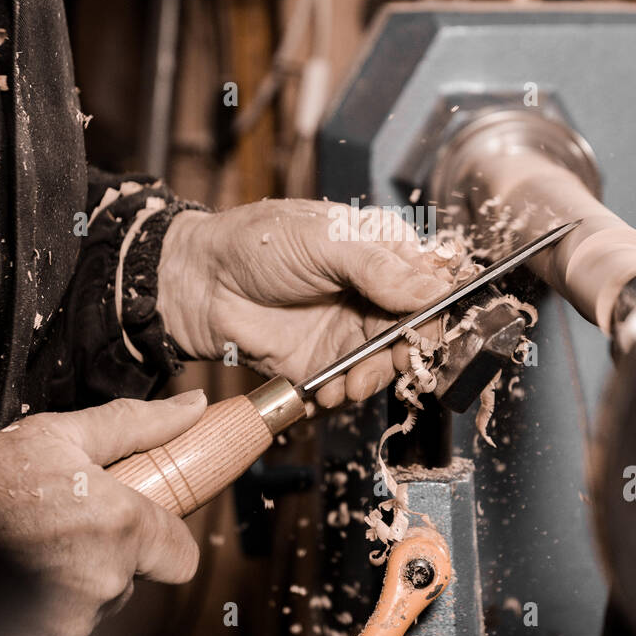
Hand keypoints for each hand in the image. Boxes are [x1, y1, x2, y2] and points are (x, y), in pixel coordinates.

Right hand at [0, 390, 206, 635]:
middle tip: (61, 531)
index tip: (129, 528)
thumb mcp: (60, 435)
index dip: (157, 540)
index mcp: (121, 527)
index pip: (180, 556)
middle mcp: (104, 581)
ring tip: (31, 552)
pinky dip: (44, 612)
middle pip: (132, 579)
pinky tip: (18, 581)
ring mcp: (72, 622)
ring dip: (73, 584)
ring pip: (96, 605)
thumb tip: (190, 408)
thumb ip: (136, 425)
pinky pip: (64, 632)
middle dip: (106, 558)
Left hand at [157, 200, 456, 408]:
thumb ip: (378, 267)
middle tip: (384, 364)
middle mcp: (374, 293)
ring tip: (348, 384)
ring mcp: (350, 330)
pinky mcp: (325, 363)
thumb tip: (433, 289)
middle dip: (402, 354)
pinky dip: (344, 394)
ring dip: (372, 379)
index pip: (431, 284)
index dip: (434, 310)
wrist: (200, 282)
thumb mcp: (323, 242)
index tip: (422, 332)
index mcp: (382, 251)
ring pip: (386, 364)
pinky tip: (327, 391)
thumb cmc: (257, 243)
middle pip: (414, 332)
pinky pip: (350, 386)